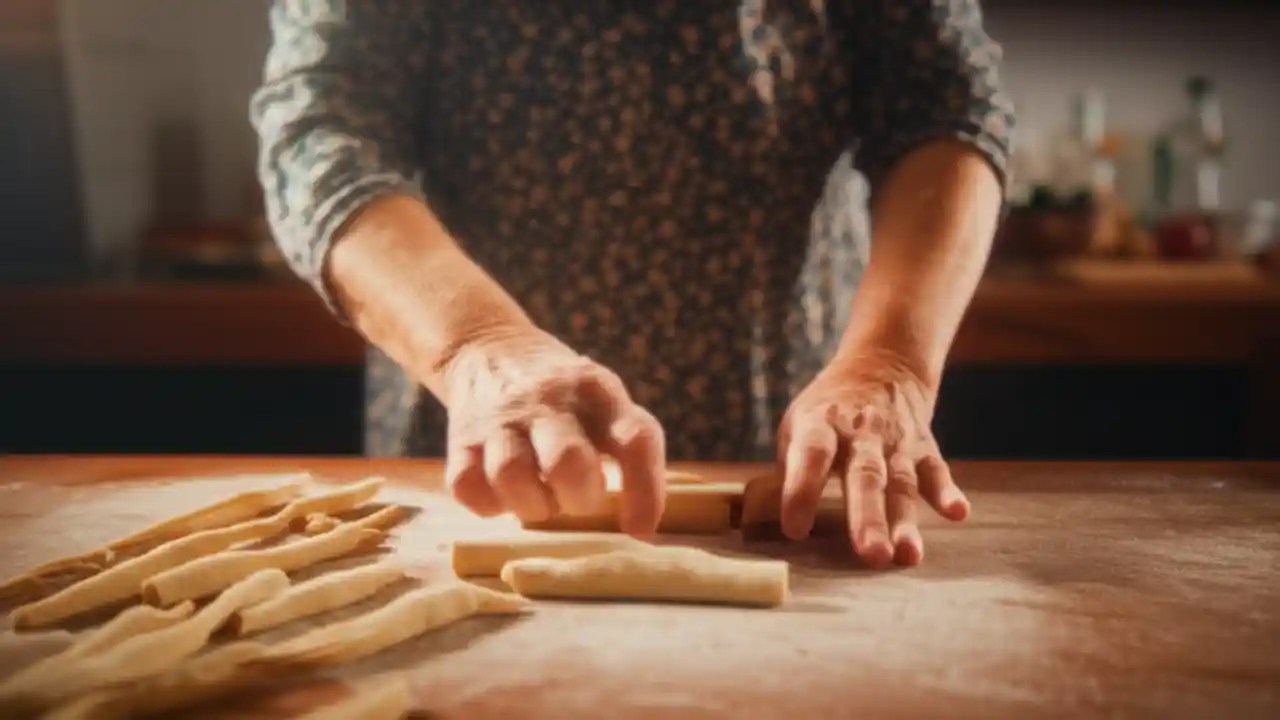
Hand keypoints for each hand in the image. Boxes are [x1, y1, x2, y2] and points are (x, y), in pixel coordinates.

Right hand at [440, 326, 666, 534]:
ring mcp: (501, 417)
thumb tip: (642, 525)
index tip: (639, 529)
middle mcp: (549, 399)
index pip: (634, 439)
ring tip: (542, 498)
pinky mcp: (461, 438)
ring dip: (533, 505)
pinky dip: (489, 504)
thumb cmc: (564, 396)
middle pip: (567, 461)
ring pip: (511, 475)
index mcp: (598, 390)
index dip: (644, 490)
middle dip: (579, 498)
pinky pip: (468, 487)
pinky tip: (505, 495)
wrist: (488, 347)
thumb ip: (630, 446)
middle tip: (578, 498)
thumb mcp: (605, 399)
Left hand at [777, 350, 968, 566]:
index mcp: (820, 424)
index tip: (795, 530)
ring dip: (905, 520)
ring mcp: (896, 440)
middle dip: (867, 518)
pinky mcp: (924, 447)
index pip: (811, 456)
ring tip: (907, 555)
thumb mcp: (797, 427)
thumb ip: (789, 470)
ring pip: (902, 482)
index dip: (802, 491)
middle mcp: (861, 432)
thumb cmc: (828, 413)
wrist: (882, 364)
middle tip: (871, 556)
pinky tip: (957, 513)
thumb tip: (771, 518)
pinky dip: (946, 492)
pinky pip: (936, 471)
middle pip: (864, 476)